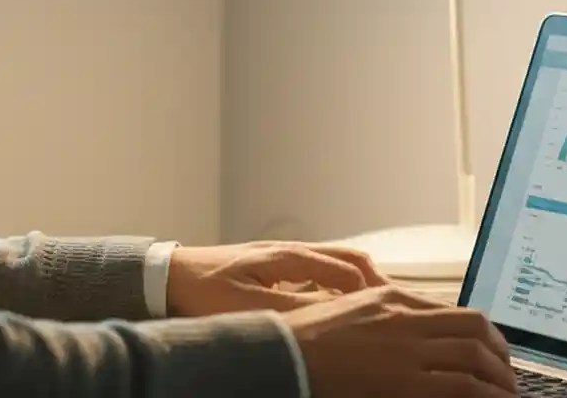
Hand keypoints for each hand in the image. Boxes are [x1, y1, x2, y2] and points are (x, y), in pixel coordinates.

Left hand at [166, 241, 389, 315]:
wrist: (170, 276)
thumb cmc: (204, 291)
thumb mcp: (249, 306)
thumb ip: (293, 308)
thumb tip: (332, 315)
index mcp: (288, 257)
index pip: (346, 272)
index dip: (371, 292)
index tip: (391, 310)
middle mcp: (291, 251)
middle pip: (349, 257)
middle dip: (375, 279)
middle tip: (395, 303)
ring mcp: (284, 255)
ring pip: (336, 260)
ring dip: (359, 279)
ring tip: (376, 303)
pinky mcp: (276, 265)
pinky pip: (320, 268)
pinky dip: (340, 281)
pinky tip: (340, 303)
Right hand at [286, 285, 517, 396]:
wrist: (278, 359)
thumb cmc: (301, 341)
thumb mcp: (346, 312)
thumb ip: (379, 315)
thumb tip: (408, 325)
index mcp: (391, 299)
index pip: (454, 312)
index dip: (482, 336)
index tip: (491, 354)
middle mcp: (406, 319)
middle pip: (474, 330)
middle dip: (499, 356)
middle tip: (506, 379)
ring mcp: (407, 351)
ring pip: (475, 358)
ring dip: (498, 381)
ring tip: (505, 397)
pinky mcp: (405, 383)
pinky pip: (461, 387)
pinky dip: (482, 396)